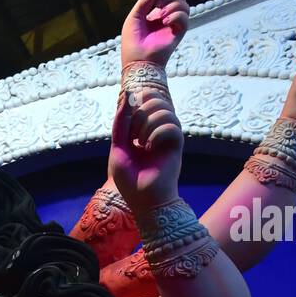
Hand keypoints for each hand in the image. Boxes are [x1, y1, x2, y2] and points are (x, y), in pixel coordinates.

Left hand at [108, 87, 182, 211]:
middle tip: (132, 135)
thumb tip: (127, 94)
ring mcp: (169, 137)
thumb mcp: (118, 148)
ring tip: (141, 143)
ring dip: (147, 124)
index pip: (146, 98)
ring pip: (165, 110)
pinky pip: (172, 126)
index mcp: (144, 128)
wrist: (143, 202)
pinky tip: (151, 147)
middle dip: (139, 113)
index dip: (135, 102)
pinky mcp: (177, 145)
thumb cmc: (130, 181)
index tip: (126, 124)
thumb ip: (120, 123)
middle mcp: (158, 129)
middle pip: (156, 98)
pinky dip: (158, 133)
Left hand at [121, 0, 189, 65]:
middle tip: (157, 5)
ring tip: (160, 16)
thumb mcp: (137, 12)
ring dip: (172, 6)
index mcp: (156, 10)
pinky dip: (176, 15)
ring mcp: (174, 24)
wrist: (137, 60)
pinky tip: (165, 22)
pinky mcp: (179, 33)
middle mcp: (168, 16)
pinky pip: (185, 17)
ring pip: (184, 4)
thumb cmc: (133, 39)